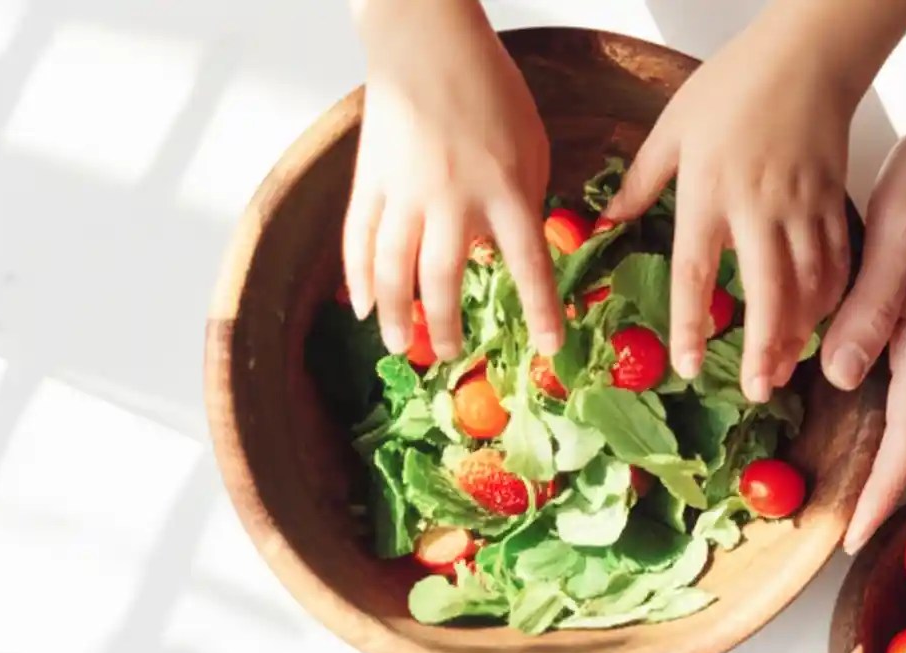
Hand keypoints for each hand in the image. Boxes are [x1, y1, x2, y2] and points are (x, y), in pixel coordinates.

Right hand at [344, 1, 561, 358]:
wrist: (427, 44)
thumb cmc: (489, 89)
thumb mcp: (531, 145)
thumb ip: (524, 200)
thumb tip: (508, 249)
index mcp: (503, 189)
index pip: (527, 263)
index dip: (540, 309)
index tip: (548, 347)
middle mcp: (451, 199)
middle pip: (443, 279)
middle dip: (447, 326)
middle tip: (452, 355)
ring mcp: (403, 192)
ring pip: (392, 268)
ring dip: (396, 315)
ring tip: (400, 346)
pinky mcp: (369, 181)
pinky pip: (357, 239)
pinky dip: (357, 277)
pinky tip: (361, 307)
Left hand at [602, 21, 855, 403]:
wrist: (807, 53)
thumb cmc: (735, 85)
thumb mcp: (671, 129)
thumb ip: (640, 181)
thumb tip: (607, 221)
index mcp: (708, 191)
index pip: (695, 272)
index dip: (691, 324)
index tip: (689, 366)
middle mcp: (758, 206)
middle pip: (769, 292)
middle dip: (766, 348)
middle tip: (759, 391)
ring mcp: (803, 206)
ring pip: (810, 284)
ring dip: (799, 332)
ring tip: (785, 368)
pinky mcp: (834, 201)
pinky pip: (837, 261)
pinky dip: (830, 298)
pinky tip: (819, 321)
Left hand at [825, 118, 905, 553]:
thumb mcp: (899, 244)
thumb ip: (872, 310)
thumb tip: (843, 379)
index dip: (881, 491)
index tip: (854, 538)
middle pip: (899, 435)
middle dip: (868, 485)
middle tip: (830, 526)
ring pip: (887, 408)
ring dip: (858, 449)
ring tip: (821, 481)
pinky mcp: (901, 310)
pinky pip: (875, 370)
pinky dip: (851, 401)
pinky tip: (819, 402)